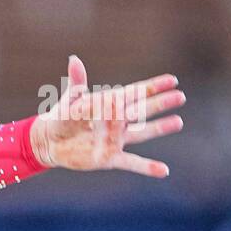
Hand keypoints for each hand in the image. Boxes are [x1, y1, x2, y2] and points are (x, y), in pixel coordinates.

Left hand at [33, 55, 184, 177]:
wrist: (50, 141)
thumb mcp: (70, 100)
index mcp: (111, 104)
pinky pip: (131, 163)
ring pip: (142, 134)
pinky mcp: (110, 158)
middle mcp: (118, 122)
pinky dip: (147, 167)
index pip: (135, 93)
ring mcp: (116, 140)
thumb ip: (77, 82)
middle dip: (160, 104)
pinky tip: (164, 170)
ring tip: (178, 122)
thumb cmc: (62, 117)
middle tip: (180, 97)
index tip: (172, 80)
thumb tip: (74, 59)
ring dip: (159, 128)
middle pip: (143, 111)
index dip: (152, 87)